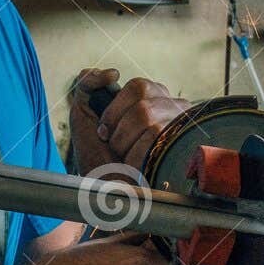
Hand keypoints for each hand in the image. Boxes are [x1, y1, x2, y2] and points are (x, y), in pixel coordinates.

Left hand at [70, 68, 189, 175]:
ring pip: (150, 122)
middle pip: (143, 105)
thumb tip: (112, 73)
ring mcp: (180, 130)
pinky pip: (154, 143)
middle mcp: (173, 109)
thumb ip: (88, 83)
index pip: (138, 86)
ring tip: (125, 158)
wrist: (105, 191)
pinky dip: (134, 158)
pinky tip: (134, 167)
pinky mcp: (181, 151)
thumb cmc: (96, 154)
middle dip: (119, 130)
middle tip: (114, 146)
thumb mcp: (83, 112)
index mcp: (153, 96)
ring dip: (125, 145)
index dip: (114, 110)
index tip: (103, 130)